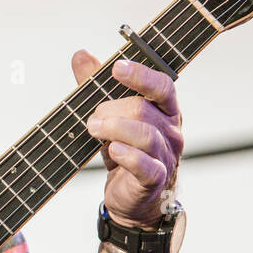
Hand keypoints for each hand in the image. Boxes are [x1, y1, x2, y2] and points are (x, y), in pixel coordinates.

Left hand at [73, 49, 183, 228]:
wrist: (132, 198)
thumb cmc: (124, 151)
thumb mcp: (110, 116)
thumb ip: (97, 87)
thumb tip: (81, 55)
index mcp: (165, 110)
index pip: (163, 85)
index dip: (141, 75)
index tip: (116, 68)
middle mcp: (170, 130)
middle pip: (142, 109)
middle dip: (111, 110)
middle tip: (92, 119)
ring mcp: (166, 156)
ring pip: (145, 135)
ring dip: (114, 129)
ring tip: (94, 130)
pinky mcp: (155, 179)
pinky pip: (145, 164)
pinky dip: (126, 155)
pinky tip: (112, 150)